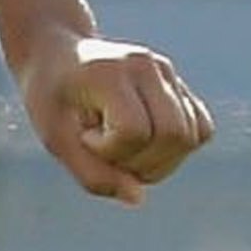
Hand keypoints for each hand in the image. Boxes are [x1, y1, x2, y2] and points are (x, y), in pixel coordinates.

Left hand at [15, 28, 214, 203]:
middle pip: (174, 135)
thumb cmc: (49, 98)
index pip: (134, 131)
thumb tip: (138, 198)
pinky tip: (141, 143)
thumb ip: (91, 173)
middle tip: (106, 153)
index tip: (85, 138)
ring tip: (122, 149)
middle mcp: (148, 67)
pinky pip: (201, 129)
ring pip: (194, 135)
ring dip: (161, 161)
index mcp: (110, 74)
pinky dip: (176, 149)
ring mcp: (169, 73)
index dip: (109, 151)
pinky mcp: (179, 84)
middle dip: (143, 163)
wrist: (55, 52)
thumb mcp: (55, 138)